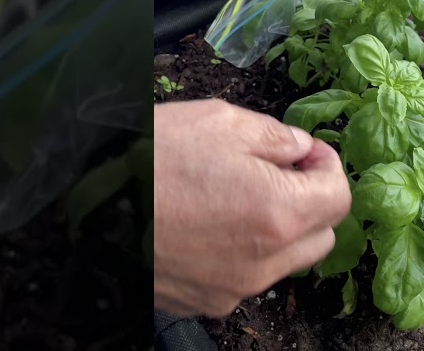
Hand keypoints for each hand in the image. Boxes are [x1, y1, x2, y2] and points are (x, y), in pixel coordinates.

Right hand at [153, 99, 350, 316]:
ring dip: (278, 231)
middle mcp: (264, 262)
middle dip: (310, 202)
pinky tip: (207, 223)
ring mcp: (234, 288)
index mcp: (278, 212)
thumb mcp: (221, 122)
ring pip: (285, 262)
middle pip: (320, 237)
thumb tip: (302, 150)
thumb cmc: (150, 156)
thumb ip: (277, 138)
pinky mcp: (204, 303)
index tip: (305, 151)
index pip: (339, 198)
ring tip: (236, 196)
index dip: (327, 166)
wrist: (84, 204)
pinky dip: (242, 254)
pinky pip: (245, 279)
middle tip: (277, 171)